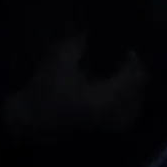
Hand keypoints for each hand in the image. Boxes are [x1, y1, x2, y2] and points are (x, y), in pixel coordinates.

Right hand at [4, 35, 146, 138]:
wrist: (28, 123)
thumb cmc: (44, 91)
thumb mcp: (59, 60)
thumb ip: (77, 43)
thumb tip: (87, 34)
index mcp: (108, 97)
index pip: (133, 78)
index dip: (134, 63)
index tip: (130, 52)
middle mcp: (113, 114)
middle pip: (138, 95)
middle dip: (137, 78)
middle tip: (131, 64)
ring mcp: (107, 127)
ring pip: (133, 110)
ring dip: (134, 93)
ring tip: (127, 80)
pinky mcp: (99, 132)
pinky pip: (123, 120)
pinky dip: (126, 107)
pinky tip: (117, 99)